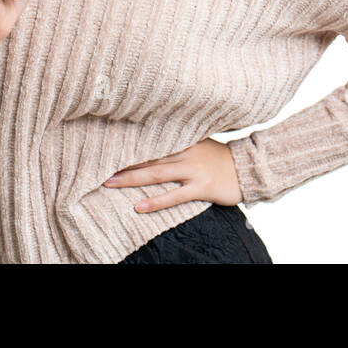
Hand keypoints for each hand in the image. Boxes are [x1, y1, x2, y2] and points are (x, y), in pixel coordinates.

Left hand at [102, 138, 243, 213]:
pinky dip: (156, 201)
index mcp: (182, 140)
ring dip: (132, 179)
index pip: (150, 141)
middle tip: (99, 166)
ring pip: (156, 174)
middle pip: (147, 157)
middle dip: (123, 162)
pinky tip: (139, 207)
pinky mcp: (201, 187)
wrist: (249, 167)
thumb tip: (154, 142)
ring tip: (110, 182)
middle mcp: (184, 153)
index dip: (128, 143)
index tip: (106, 144)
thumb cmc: (222, 157)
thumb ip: (179, 142)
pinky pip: (174, 196)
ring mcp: (192, 170)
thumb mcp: (200, 142)